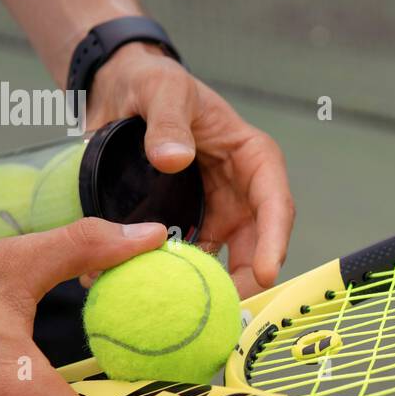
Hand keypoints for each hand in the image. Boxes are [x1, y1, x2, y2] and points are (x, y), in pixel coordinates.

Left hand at [86, 44, 295, 297]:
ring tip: (190, 312)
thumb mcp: (163, 91)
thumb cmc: (153, 83)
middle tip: (224, 311)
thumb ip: (167, 122)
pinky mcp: (191, 225)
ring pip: (226, 259)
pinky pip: (191, 258)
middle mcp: (243, 191)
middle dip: (245, 279)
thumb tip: (173, 158)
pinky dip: (177, 278)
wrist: (119, 92)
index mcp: (253, 158)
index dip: (274, 241)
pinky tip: (152, 293)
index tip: (266, 274)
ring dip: (211, 286)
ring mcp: (218, 211)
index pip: (275, 203)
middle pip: (257, 243)